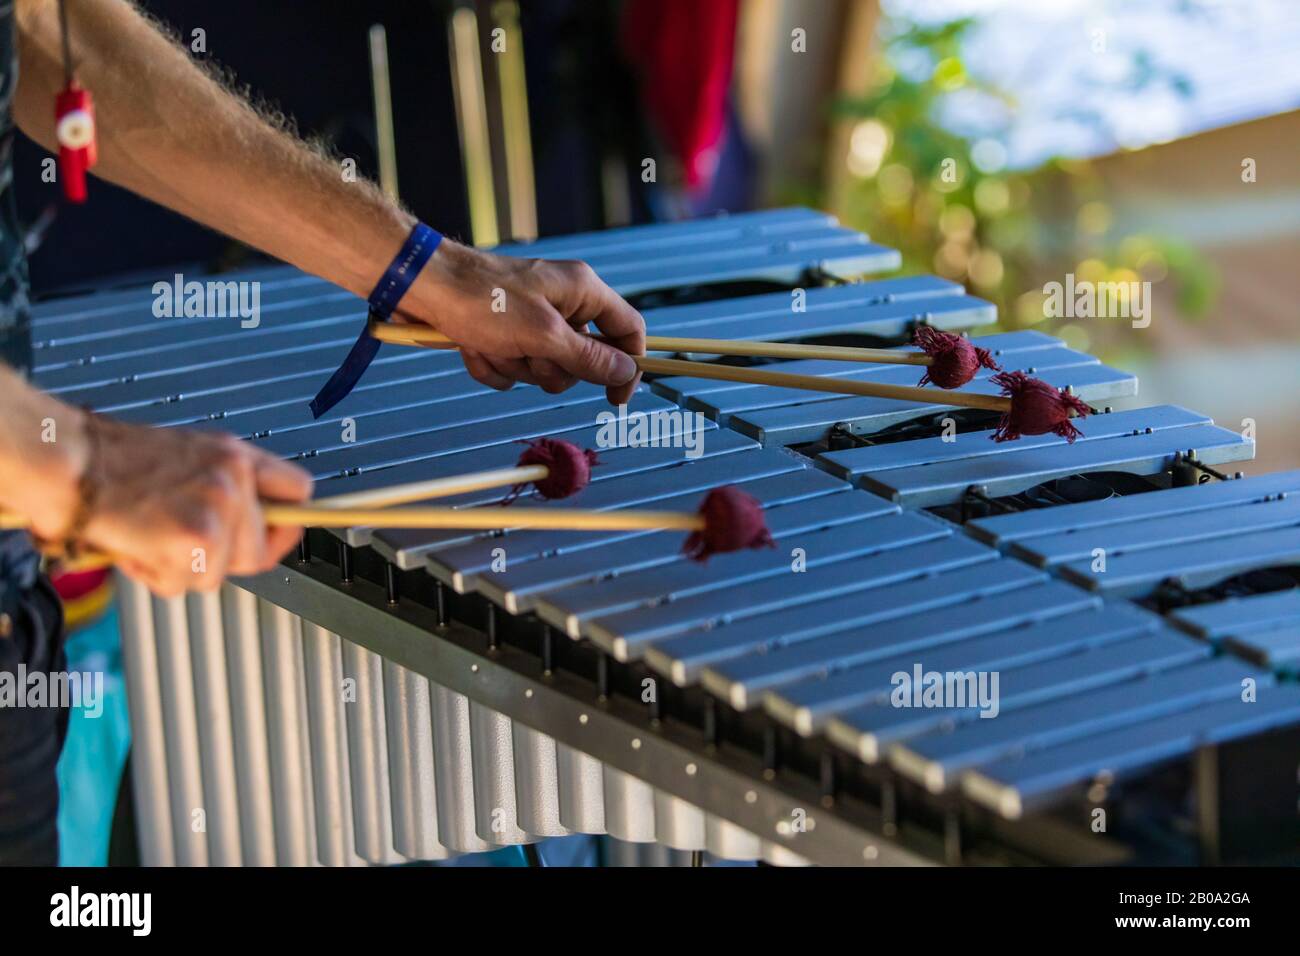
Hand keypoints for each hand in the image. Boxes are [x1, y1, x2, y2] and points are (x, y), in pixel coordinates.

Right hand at [46, 414, 313, 595]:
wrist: (69, 464)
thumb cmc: (115, 462)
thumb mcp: (189, 453)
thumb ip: (229, 482)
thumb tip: (259, 520)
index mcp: (236, 456)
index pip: (298, 491)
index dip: (286, 522)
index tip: (279, 533)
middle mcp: (233, 481)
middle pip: (260, 550)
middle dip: (224, 558)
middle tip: (183, 541)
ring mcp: (218, 512)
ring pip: (220, 573)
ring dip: (184, 568)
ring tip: (152, 535)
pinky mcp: (196, 542)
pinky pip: (187, 584)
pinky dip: (157, 576)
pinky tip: (139, 546)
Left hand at [398, 241, 644, 404]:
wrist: (422, 287)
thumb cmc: (484, 300)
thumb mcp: (544, 335)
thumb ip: (589, 357)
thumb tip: (627, 371)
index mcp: (582, 291)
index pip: (627, 329)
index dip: (628, 365)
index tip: (615, 399)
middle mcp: (561, 304)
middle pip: (581, 359)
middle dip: (550, 368)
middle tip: (528, 354)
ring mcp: (530, 320)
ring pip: (542, 368)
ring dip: (515, 366)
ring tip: (492, 344)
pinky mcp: (502, 334)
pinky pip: (511, 368)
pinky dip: (491, 365)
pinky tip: (472, 347)